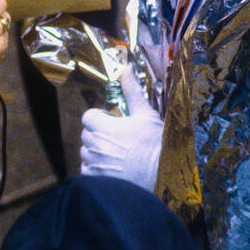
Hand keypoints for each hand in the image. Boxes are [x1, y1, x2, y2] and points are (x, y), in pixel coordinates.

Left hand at [79, 70, 162, 190]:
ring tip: (117, 155)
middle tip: (118, 139)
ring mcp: (94, 164)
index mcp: (103, 127)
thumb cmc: (156, 143)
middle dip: (98, 134)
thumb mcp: (146, 114)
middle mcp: (95, 145)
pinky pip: (87, 170)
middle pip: (87, 134)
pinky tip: (113, 168)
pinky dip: (96, 168)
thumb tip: (125, 69)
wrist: (163, 175)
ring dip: (96, 151)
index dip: (99, 117)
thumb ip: (132, 91)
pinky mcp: (96, 180)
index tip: (112, 122)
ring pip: (86, 153)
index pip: (88, 116)